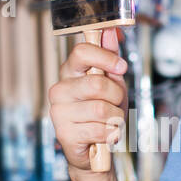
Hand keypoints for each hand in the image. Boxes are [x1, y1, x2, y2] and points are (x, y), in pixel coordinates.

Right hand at [49, 27, 127, 172]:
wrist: (94, 149)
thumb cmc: (103, 113)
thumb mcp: (112, 83)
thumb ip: (110, 58)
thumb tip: (109, 31)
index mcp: (70, 73)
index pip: (82, 52)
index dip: (106, 57)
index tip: (121, 67)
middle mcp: (59, 90)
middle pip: (97, 84)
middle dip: (116, 96)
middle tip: (116, 104)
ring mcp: (59, 112)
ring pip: (101, 109)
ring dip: (115, 118)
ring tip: (109, 122)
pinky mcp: (64, 134)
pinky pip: (100, 130)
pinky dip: (110, 134)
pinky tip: (103, 135)